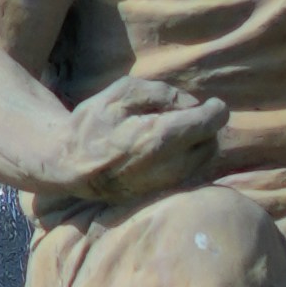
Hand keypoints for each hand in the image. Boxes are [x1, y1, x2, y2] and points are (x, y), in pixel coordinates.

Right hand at [44, 73, 230, 205]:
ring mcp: (166, 183)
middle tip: (189, 116)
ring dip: (200, 144)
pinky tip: (170, 151)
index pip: (209, 122)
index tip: (213, 104)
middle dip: (207, 127)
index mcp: (159, 136)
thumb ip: (161, 93)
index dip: (216, 110)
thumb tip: (192, 105)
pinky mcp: (161, 194)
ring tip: (178, 133)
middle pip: (212, 142)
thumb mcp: (121, 93)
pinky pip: (191, 174)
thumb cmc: (93, 124)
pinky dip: (189, 160)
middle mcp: (169, 165)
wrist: (69, 165)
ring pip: (204, 161)